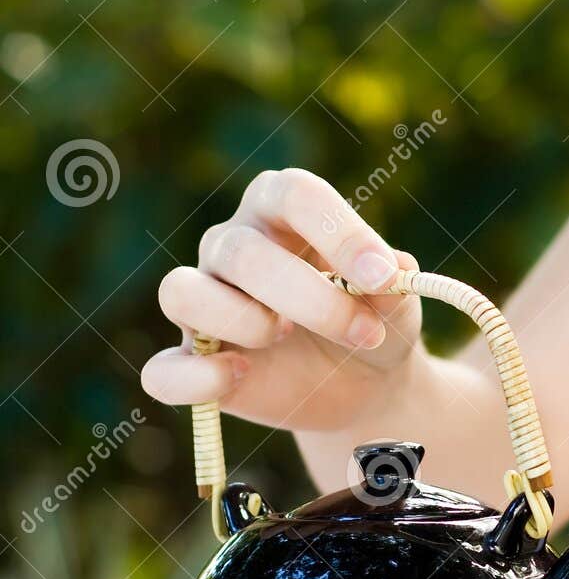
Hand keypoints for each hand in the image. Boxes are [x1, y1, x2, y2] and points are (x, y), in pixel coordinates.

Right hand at [141, 168, 422, 433]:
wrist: (363, 382)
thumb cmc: (374, 320)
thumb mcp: (395, 302)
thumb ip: (392, 282)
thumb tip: (392, 268)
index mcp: (281, 209)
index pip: (295, 195)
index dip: (340, 233)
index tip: (383, 276)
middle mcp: (232, 244)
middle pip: (242, 252)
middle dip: (311, 298)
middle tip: (362, 331)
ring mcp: (204, 300)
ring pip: (183, 292)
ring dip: (243, 321)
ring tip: (286, 336)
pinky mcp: (190, 360)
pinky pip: (163, 371)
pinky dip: (198, 379)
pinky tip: (241, 376)